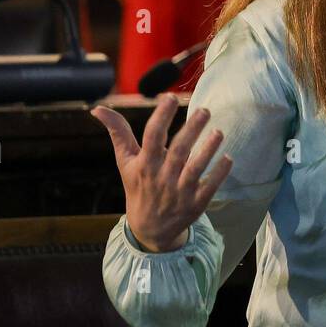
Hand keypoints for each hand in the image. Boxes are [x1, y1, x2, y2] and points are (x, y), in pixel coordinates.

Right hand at [90, 93, 233, 252]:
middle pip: (178, 151)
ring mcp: (180, 192)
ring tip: (218, 131)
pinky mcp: (195, 204)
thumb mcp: (125, 162)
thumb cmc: (138, 187)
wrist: (149, 229)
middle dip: (191, 130)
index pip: (152, 137)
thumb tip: (97, 109)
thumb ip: (118, 133)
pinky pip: (210, 187)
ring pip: (195, 169)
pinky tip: (228, 157)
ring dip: (208, 150)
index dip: (160, 116)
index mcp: (145, 165)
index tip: (170, 97)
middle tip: (204, 110)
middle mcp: (162, 178)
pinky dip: (219, 173)